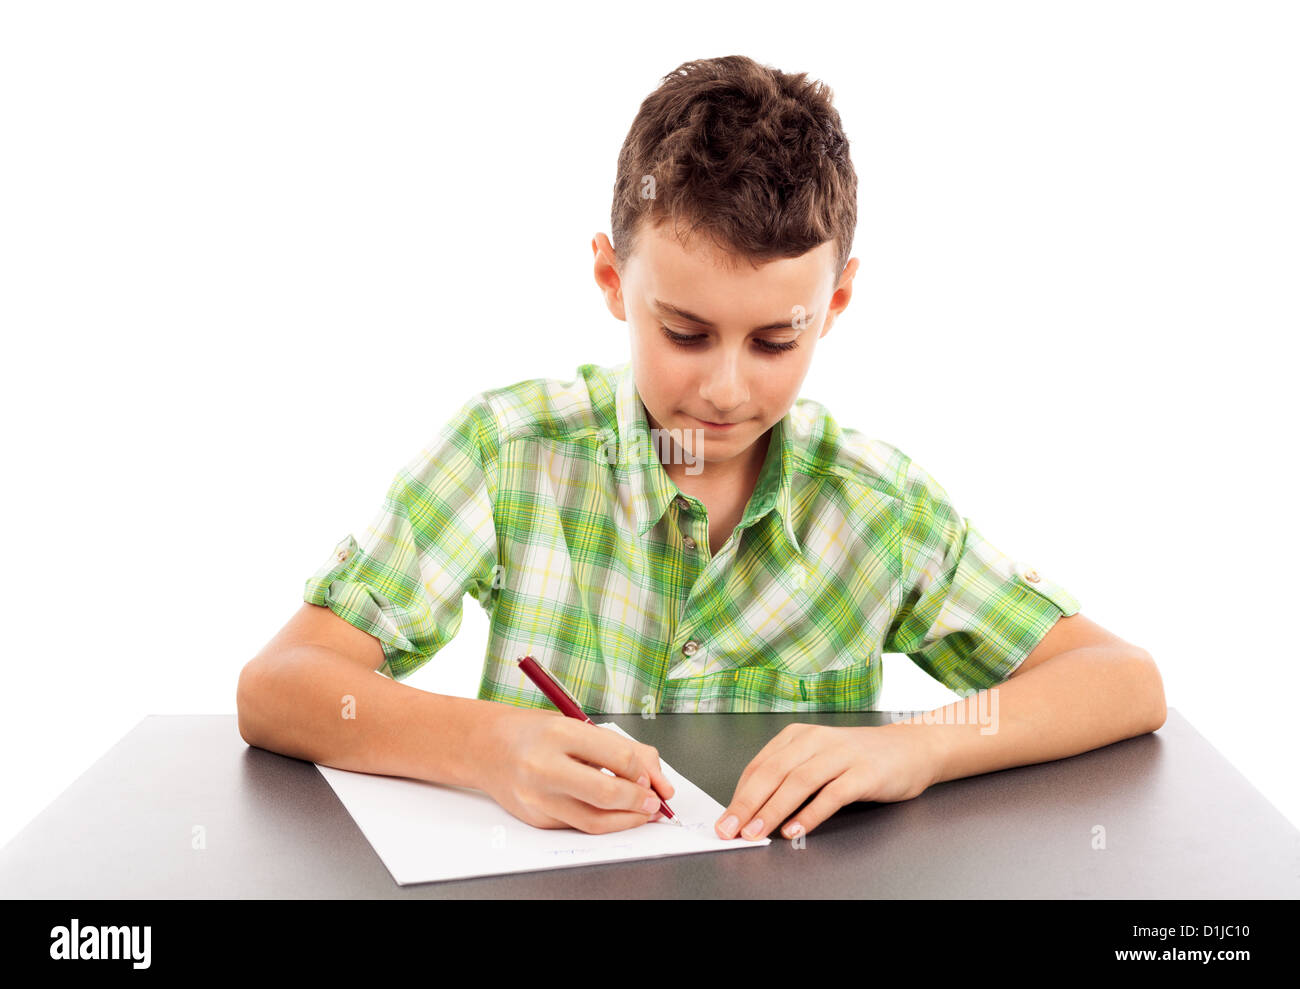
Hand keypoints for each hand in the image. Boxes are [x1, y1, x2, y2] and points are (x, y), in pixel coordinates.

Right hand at [474, 706, 675, 833]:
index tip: (652, 778)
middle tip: (654, 802)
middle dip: (640, 801)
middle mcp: (544, 766)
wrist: (486, 748)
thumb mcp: (578, 726)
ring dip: (627, 820)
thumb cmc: (537, 733)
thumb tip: (660, 781)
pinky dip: (602, 821)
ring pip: (595, 821)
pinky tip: (612, 813)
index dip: (644, 772)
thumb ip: (622, 749)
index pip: (618, 757)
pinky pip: (578, 826)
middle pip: (606, 793)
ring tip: (641, 812)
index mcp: (560, 733)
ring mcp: (537, 797)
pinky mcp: (535, 818)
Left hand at [714, 722, 941, 840]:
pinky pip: (831, 795)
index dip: (739, 795)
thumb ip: (789, 777)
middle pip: (773, 773)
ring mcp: (841, 755)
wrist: (911, 748)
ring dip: (772, 811)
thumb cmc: (859, 757)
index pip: (759, 766)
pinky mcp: (864, 773)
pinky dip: (810, 814)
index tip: (725, 820)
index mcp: (798, 736)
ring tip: (755, 833)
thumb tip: (753, 809)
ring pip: (798, 783)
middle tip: (730, 830)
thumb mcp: (818, 758)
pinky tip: (795, 830)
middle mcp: (816, 741)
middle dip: (746, 804)